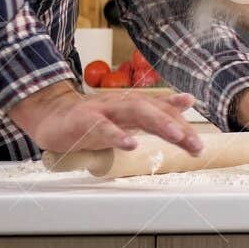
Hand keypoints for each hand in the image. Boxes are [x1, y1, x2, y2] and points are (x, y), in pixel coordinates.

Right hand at [7, 81, 203, 154]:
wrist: (51, 116)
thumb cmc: (90, 120)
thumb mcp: (125, 119)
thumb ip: (154, 115)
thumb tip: (186, 105)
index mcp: (131, 105)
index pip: (161, 109)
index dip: (180, 119)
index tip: (198, 137)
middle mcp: (121, 104)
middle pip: (154, 110)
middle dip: (177, 125)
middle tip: (195, 143)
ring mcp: (103, 110)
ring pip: (135, 111)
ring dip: (158, 122)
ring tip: (176, 136)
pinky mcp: (84, 121)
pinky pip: (103, 127)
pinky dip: (118, 135)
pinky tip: (131, 144)